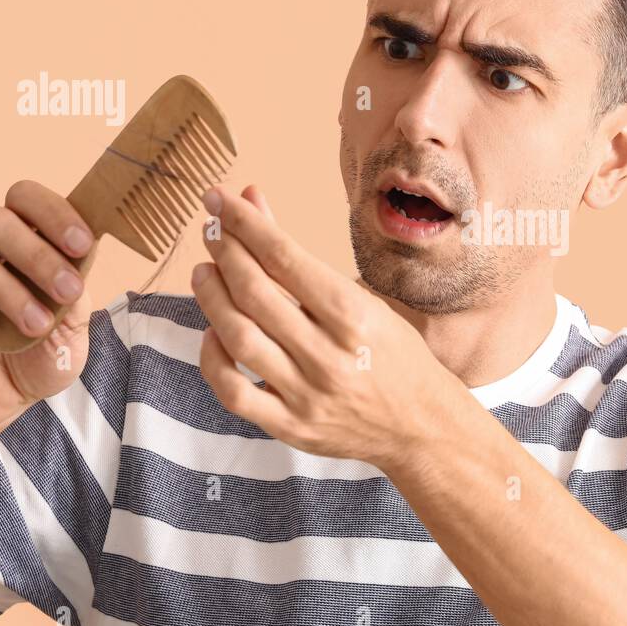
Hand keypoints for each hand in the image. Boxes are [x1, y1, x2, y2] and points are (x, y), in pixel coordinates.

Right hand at [0, 180, 95, 444]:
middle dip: (36, 253)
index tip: (83, 245)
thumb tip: (80, 260)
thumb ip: (77, 294)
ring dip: (8, 289)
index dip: (53, 212)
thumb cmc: (44, 354)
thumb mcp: (75, 328)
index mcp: (25, 244)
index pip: (27, 199)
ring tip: (38, 325)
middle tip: (67, 290)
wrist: (8, 400)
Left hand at [191, 183, 467, 472]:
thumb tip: (253, 202)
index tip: (220, 199)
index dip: (245, 223)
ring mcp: (307, 394)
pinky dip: (213, 359)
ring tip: (205, 272)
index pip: (285, 258)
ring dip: (211, 298)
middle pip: (255, 293)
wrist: (421, 425)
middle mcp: (329, 355)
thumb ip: (301, 259)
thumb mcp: (362, 300)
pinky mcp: (291, 426)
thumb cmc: (393, 354)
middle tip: (211, 230)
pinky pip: (233, 392)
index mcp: (355, 316)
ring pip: (237, 338)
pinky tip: (213, 333)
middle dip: (225, 252)